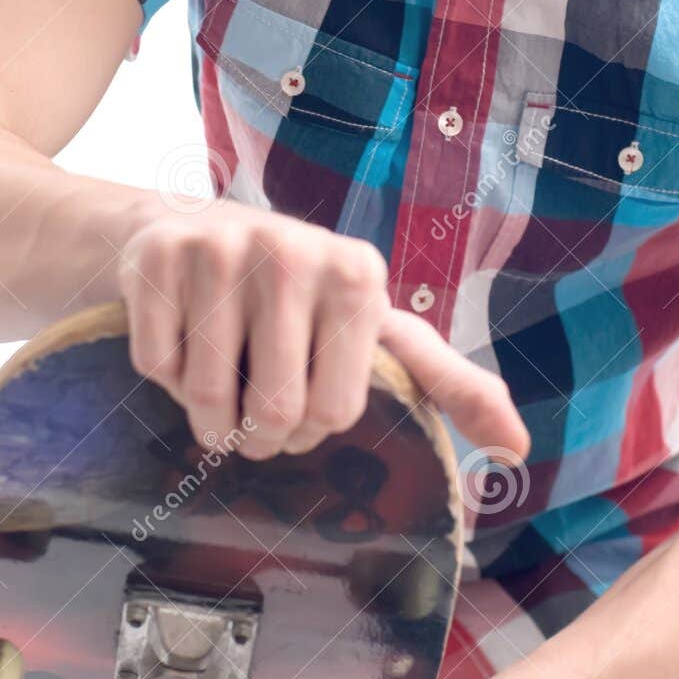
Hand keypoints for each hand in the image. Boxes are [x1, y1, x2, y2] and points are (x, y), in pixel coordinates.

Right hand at [116, 201, 529, 462]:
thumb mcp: (379, 333)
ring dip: (209, 416)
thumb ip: (451, 385)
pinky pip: (159, 370)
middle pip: (274, 413)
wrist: (200, 229)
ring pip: (209, 399)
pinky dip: (166, 378)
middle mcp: (294, 251)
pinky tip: (185, 338)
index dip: (312, 428)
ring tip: (219, 381)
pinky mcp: (159, 256)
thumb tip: (519, 448)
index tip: (305, 401)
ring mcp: (221, 248)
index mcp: (359, 274)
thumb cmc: (303, 299)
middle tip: (255, 403)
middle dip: (258, 433)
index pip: (334, 413)